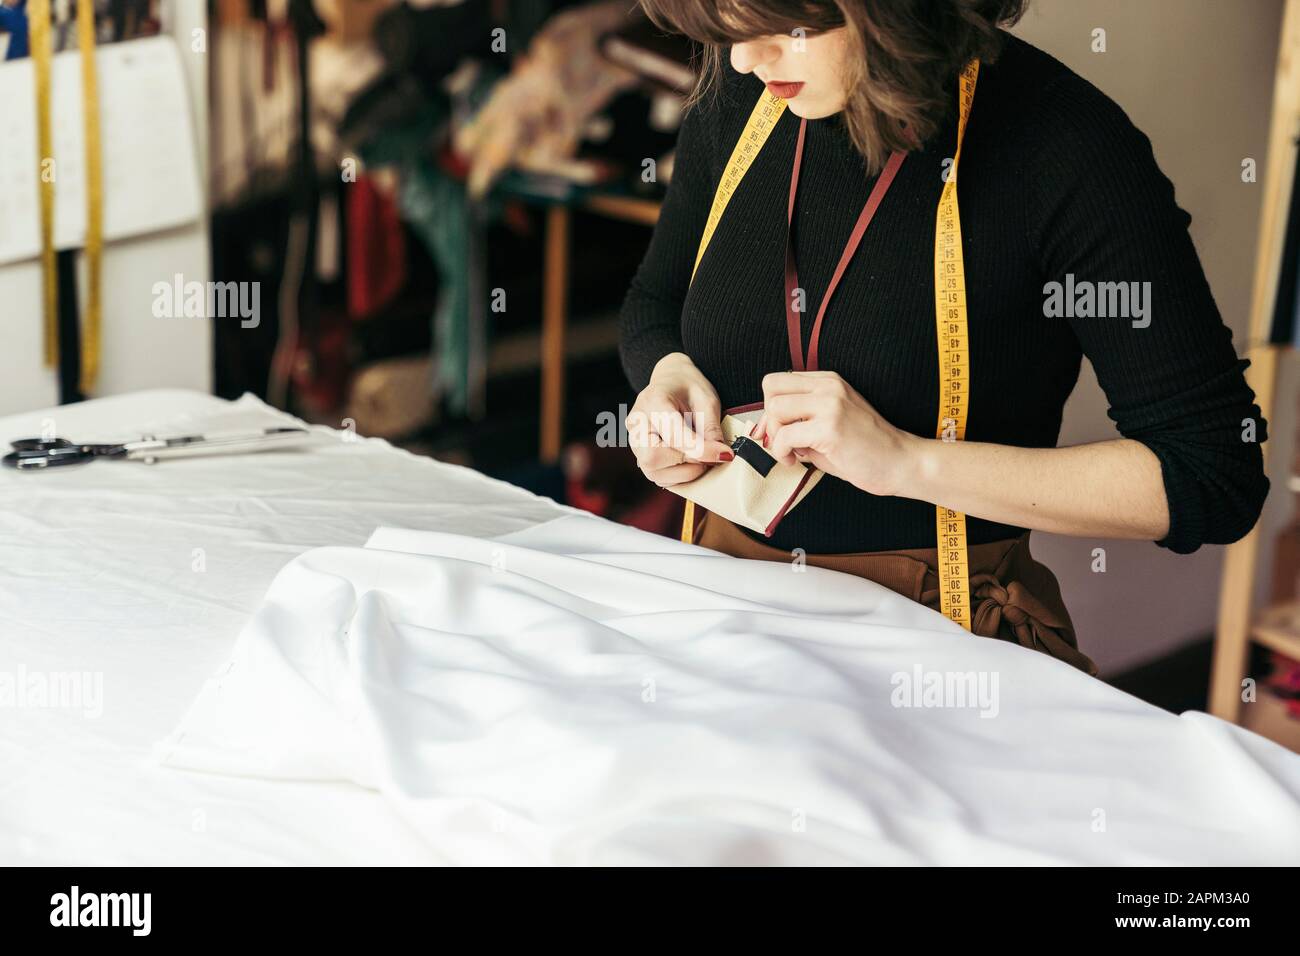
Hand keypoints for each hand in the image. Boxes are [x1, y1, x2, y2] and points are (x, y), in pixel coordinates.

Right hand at [628, 353, 733, 487]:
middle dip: (686, 462)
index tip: (725, 454)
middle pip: (653, 457)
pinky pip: (656, 476)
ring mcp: (633, 440)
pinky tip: (690, 462)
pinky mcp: (639, 454)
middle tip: (708, 455)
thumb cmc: (688, 388)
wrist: (670, 382)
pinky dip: (677, 476)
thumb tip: (719, 456)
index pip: (674, 435)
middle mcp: (637, 422)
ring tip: (701, 458)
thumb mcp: (707, 399)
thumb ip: (711, 428)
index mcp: (654, 401)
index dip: (702, 450)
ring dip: (684, 472)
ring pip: (652, 471)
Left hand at [754, 371, 919, 496]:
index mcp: (828, 381)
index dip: (771, 407)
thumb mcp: (830, 423)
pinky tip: (797, 460)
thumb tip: (765, 428)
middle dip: (769, 419)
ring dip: (775, 436)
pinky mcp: (830, 428)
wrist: (901, 463)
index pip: (779, 381)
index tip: (779, 431)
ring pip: (775, 408)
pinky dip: (782, 452)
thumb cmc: (865, 449)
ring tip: (791, 453)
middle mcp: (829, 386)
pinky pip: (785, 435)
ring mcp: (830, 404)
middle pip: (771, 387)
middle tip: (782, 442)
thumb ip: (800, 419)